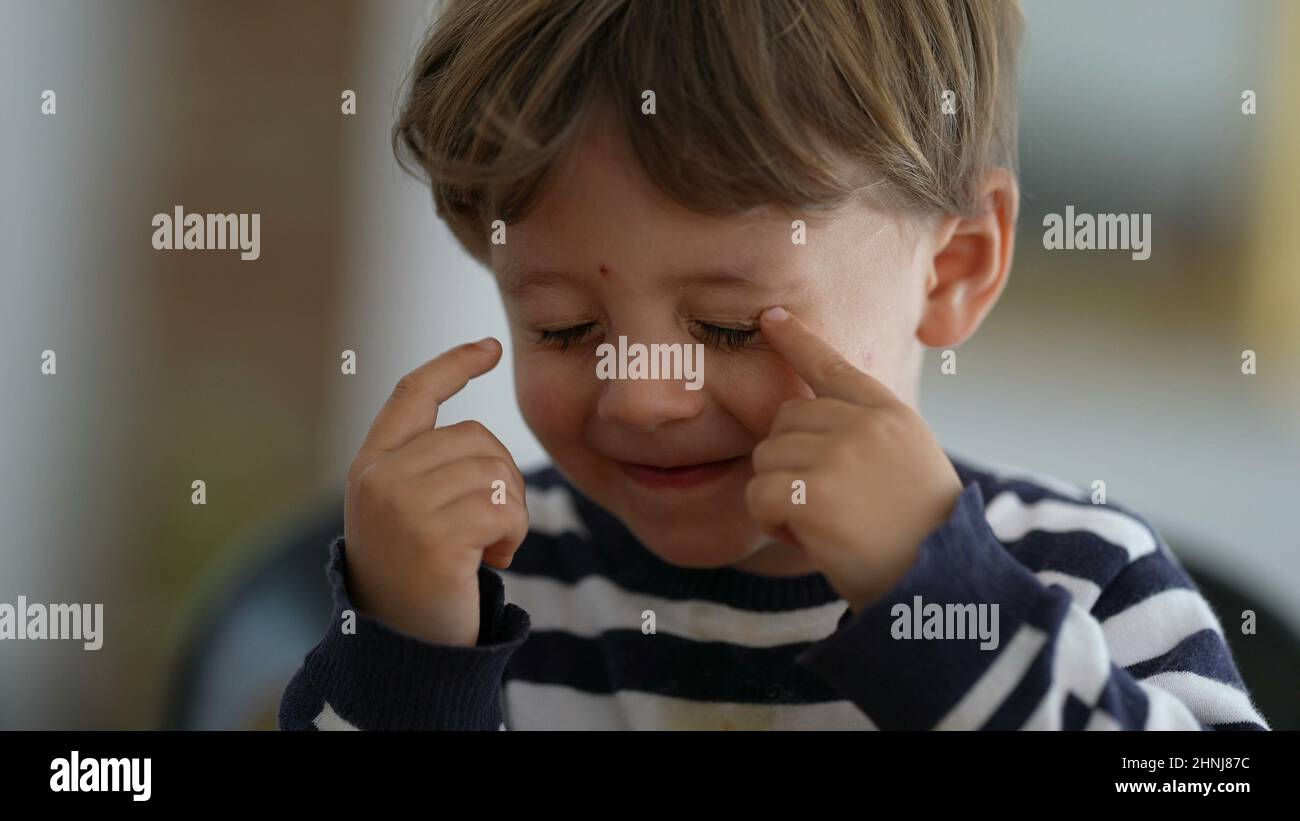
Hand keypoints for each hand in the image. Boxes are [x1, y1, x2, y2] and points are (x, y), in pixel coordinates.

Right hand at [344, 338, 528, 646]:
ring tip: (490, 545)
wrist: (403, 649)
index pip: (412, 394)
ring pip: (495, 469)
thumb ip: (427, 469)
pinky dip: (514, 533)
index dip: (452, 364)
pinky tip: (495, 559)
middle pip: (475, 436)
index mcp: (370, 465)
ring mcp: (402, 505)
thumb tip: (478, 438)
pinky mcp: (434, 536)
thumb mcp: (407, 514)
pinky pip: (505, 506)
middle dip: (502, 477)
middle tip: (492, 524)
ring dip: (510, 509)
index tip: (486, 347)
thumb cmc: (418, 580)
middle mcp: (379, 478)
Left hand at [745, 307, 963, 611]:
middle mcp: (862, 425)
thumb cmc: (924, 536)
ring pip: (765, 458)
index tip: (770, 317)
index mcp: (890, 414)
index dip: (798, 341)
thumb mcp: (911, 462)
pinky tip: (809, 538)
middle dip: (788, 461)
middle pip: (783, 419)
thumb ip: (867, 433)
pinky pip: (757, 496)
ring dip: (780, 496)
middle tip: (826, 502)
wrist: (940, 584)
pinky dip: (771, 523)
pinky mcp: (810, 494)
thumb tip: (802, 419)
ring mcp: (835, 456)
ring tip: (826, 523)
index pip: (834, 365)